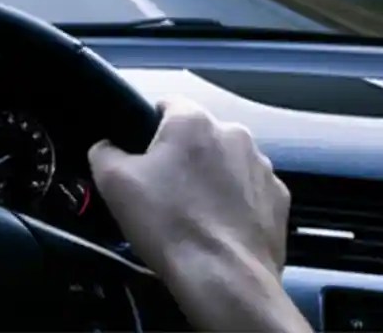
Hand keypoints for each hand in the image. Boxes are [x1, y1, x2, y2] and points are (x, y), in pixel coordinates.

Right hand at [89, 98, 308, 331]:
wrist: (224, 278)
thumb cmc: (169, 226)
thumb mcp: (113, 182)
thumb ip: (103, 151)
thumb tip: (106, 147)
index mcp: (193, 121)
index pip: (166, 104)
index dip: (148, 127)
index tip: (140, 155)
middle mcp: (234, 134)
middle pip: (198, 136)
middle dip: (181, 157)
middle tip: (162, 192)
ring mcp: (262, 167)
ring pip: (226, 163)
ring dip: (210, 179)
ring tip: (191, 215)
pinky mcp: (278, 198)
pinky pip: (249, 192)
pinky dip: (235, 204)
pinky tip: (218, 229)